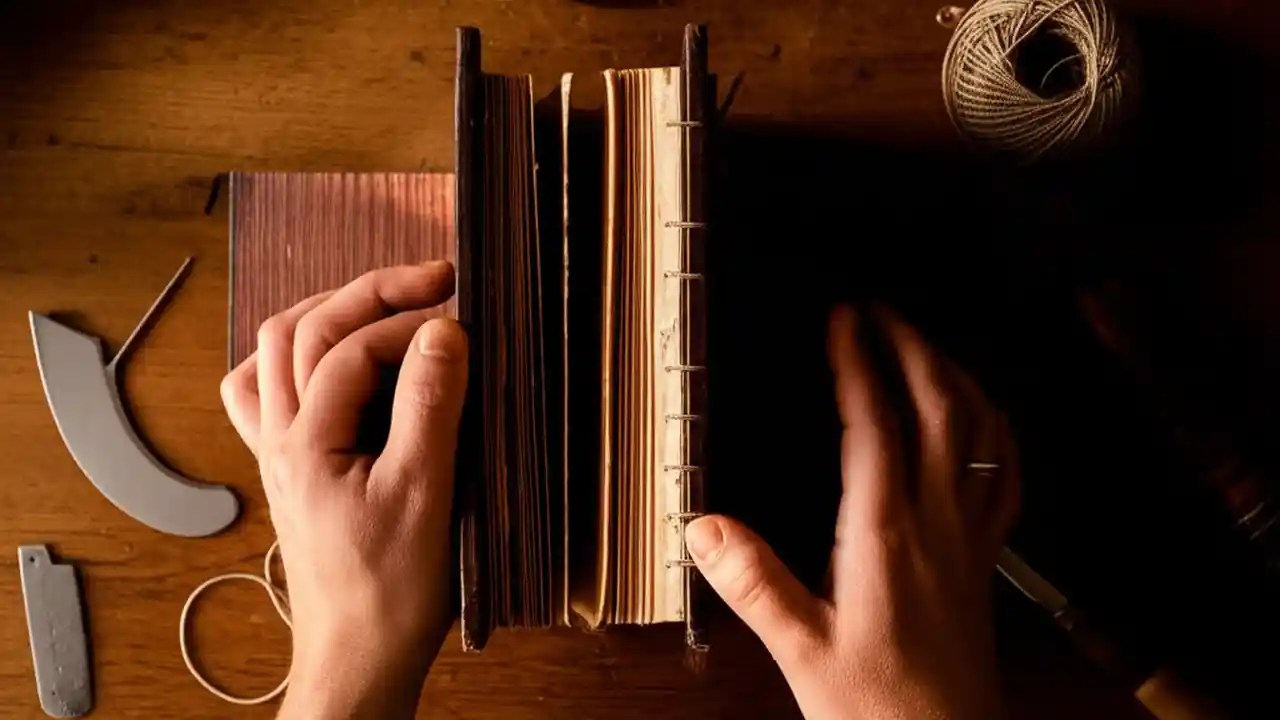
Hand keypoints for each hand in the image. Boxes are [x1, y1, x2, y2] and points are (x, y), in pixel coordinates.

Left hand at [219, 261, 465, 719]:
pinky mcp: (288, 470)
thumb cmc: (389, 593)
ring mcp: (277, 453)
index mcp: (306, 442)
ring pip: (274, 353)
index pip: (350, 349)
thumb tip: (443, 331)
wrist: (358, 657)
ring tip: (384, 303)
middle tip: (433, 279)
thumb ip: (430, 407)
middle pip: (301, 331)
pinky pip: (264, 395)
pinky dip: (293, 361)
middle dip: (368, 293)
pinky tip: (329, 363)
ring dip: (326, 314)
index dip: (407, 322)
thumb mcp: (424, 494)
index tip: (461, 315)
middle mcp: (279, 439)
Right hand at [685, 305, 1018, 719]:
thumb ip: (754, 584)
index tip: (843, 319)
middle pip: (943, 408)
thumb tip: (704, 526)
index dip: (859, 363)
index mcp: (886, 536)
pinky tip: (983, 422)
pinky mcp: (985, 562)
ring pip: (982, 433)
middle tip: (882, 313)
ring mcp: (971, 540)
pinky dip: (995, 431)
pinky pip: (1005, 476)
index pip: (874, 425)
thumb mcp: (802, 652)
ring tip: (926, 348)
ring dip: (957, 377)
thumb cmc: (880, 710)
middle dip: (914, 348)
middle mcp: (939, 525)